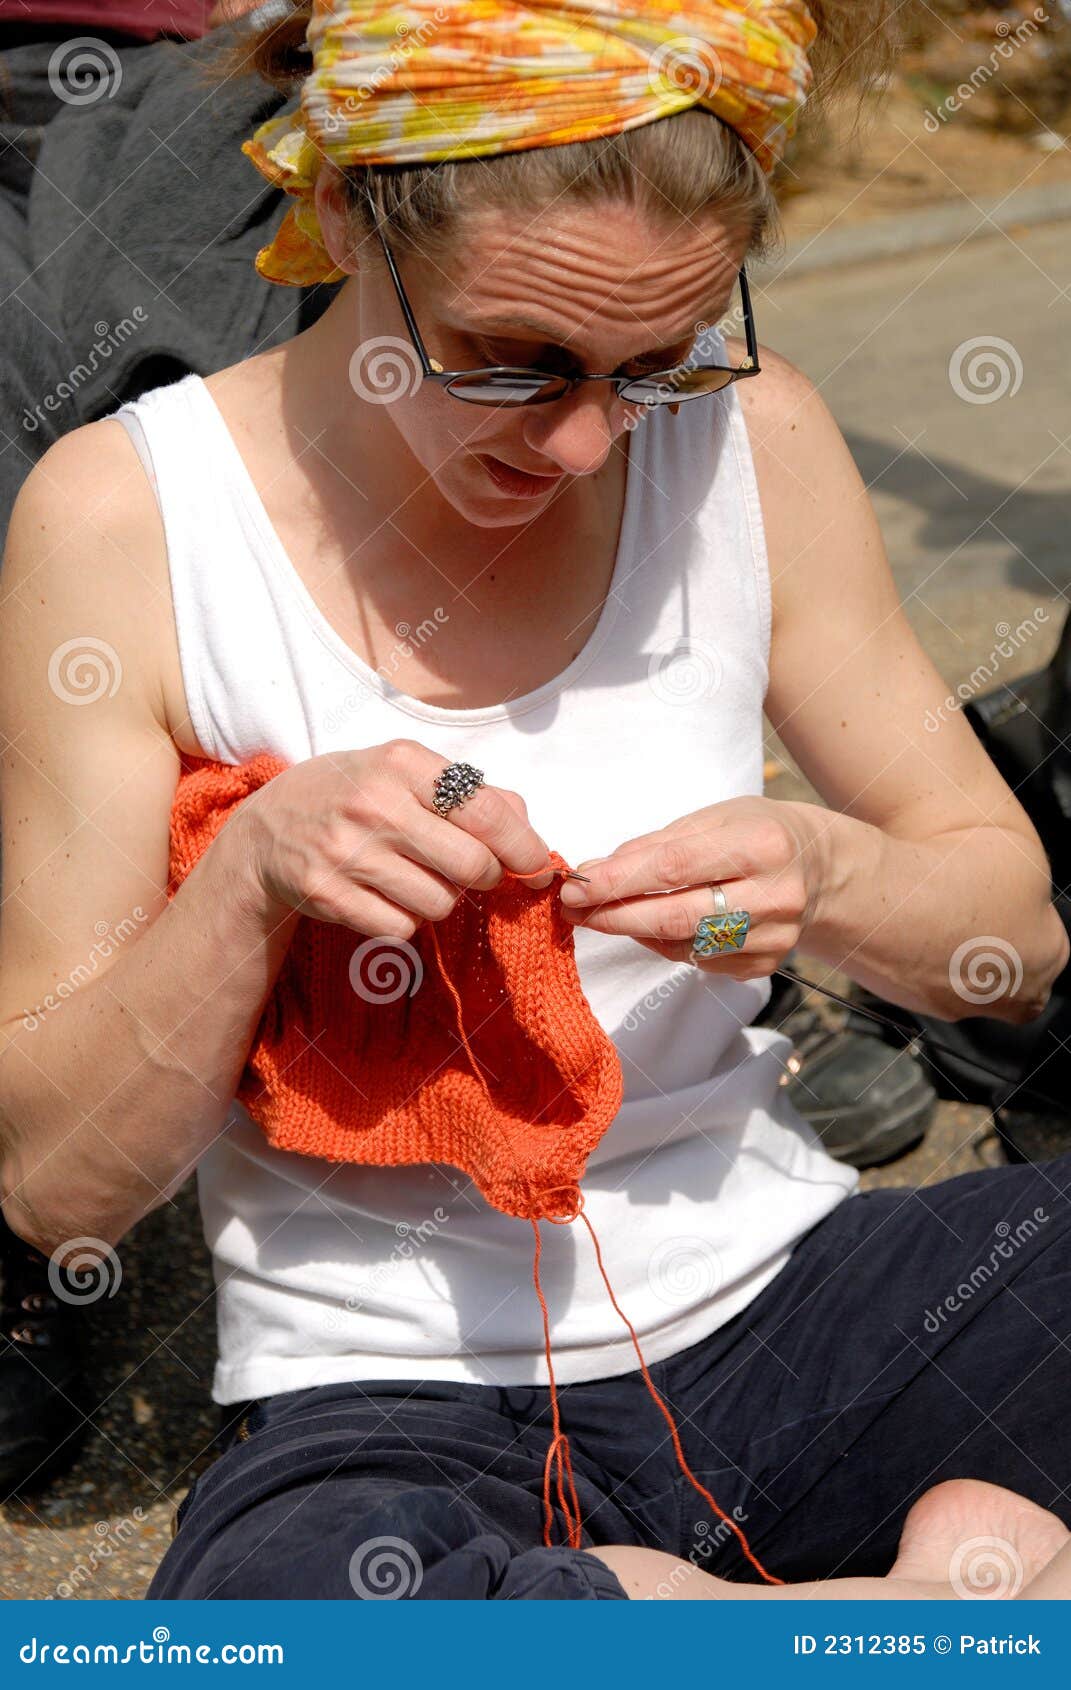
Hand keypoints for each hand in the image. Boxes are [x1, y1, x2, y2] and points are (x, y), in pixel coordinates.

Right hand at [226, 739, 554, 938]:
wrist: (269, 830)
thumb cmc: (355, 794)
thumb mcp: (406, 773)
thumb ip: (473, 795)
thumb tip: (528, 831)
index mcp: (401, 762)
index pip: (486, 811)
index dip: (523, 847)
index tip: (536, 867)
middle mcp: (373, 804)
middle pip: (471, 866)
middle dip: (485, 877)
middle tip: (473, 872)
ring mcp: (347, 852)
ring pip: (439, 903)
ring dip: (441, 898)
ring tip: (414, 876)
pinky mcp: (327, 895)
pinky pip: (401, 928)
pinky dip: (404, 920)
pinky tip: (384, 895)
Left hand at [557, 796, 820, 978]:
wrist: (820, 869)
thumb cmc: (755, 832)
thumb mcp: (712, 819)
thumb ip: (653, 846)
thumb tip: (594, 872)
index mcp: (762, 845)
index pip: (675, 868)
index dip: (619, 881)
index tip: (575, 885)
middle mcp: (775, 896)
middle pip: (676, 916)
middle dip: (615, 915)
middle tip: (573, 909)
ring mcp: (773, 937)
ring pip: (683, 945)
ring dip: (633, 931)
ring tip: (604, 914)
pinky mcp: (764, 965)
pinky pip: (698, 960)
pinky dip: (664, 944)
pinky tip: (651, 925)